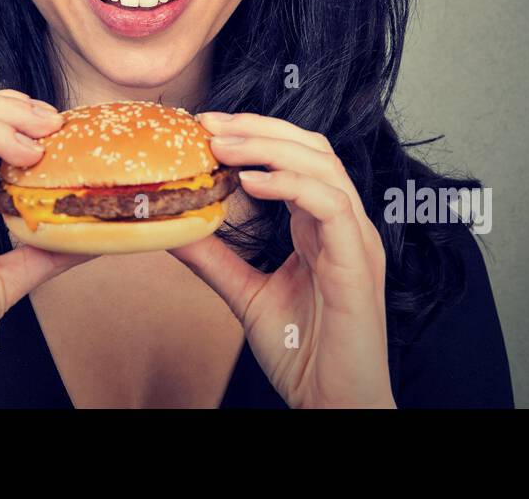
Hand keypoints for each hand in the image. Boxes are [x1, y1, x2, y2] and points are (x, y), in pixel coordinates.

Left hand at [167, 112, 395, 408]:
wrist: (334, 404)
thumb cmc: (303, 354)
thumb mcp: (247, 295)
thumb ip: (215, 260)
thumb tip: (171, 230)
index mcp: (324, 226)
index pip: (298, 156)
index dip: (256, 134)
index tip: (208, 127)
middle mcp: (345, 224)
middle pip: (312, 148)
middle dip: (259, 128)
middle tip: (209, 125)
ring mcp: (355, 240)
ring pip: (323, 165)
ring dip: (269, 147)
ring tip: (223, 147)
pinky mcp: (357, 263)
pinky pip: (331, 205)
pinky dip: (290, 185)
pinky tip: (252, 183)